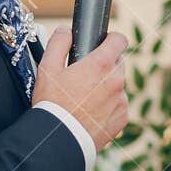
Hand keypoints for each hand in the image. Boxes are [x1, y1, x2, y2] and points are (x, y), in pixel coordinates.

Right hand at [32, 25, 128, 149]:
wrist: (59, 139)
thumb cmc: (53, 104)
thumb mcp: (48, 68)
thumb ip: (58, 43)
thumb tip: (66, 31)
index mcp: (101, 64)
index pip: (119, 40)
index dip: (111, 39)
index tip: (104, 43)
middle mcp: (116, 80)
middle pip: (118, 63)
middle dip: (105, 66)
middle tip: (85, 76)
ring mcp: (121, 100)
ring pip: (118, 86)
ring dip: (107, 87)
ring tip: (85, 99)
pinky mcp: (122, 118)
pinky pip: (118, 106)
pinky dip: (109, 107)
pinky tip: (91, 113)